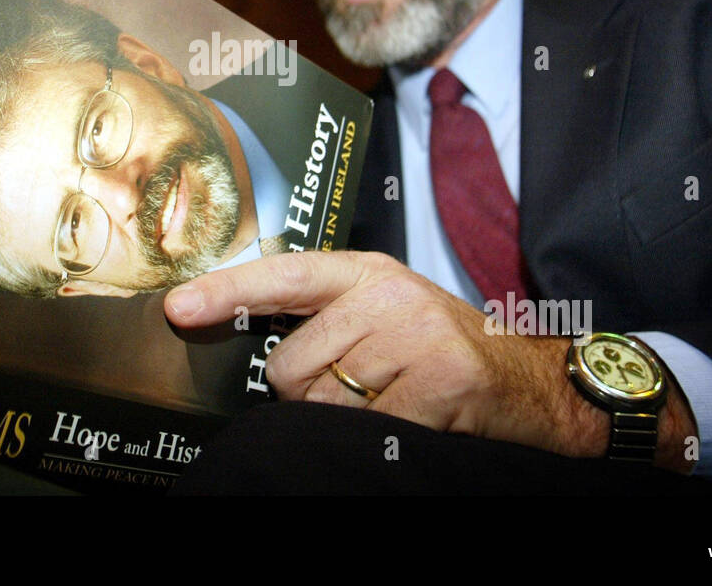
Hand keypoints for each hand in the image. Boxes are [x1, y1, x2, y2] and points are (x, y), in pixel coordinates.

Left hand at [164, 250, 695, 469]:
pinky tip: (412, 421)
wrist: (534, 381)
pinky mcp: (438, 382)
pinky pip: (367, 429)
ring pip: (322, 402)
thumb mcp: (390, 312)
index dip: (227, 292)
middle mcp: (388, 296)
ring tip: (390, 401)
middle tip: (363, 388)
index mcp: (370, 273)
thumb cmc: (448, 350)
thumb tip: (259, 347)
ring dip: (344, 419)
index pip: (284, 275)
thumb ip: (331, 317)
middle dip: (310, 393)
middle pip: (290, 364)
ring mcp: (414, 337)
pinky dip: (380, 438)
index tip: (177, 308)